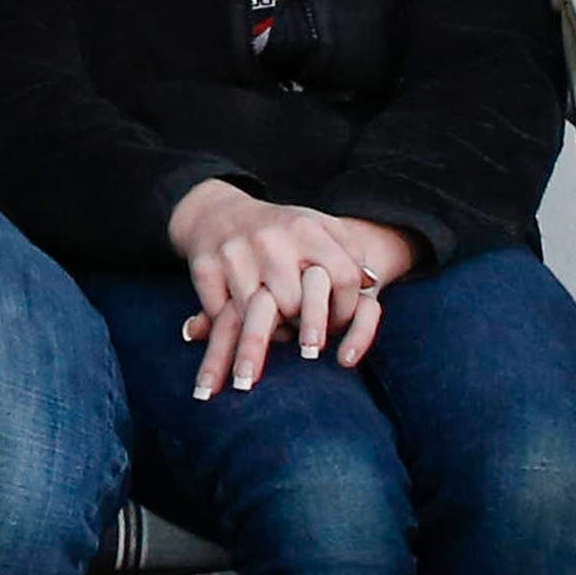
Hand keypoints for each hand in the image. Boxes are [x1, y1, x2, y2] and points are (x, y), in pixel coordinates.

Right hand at [167, 180, 378, 396]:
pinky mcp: (204, 266)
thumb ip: (350, 253)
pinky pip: (222, 315)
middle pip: (298, 302)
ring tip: (265, 362)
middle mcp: (271, 238)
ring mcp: (235, 251)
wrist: (217, 212)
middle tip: (311, 350)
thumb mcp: (318, 229)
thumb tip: (370, 282)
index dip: (347, 309)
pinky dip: (231, 333)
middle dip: (306, 329)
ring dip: (265, 339)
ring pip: (258, 316)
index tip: (342, 328)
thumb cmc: (281, 232)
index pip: (343, 277)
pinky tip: (235, 344)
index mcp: (306, 227)